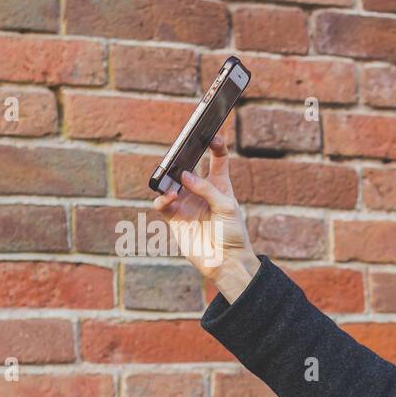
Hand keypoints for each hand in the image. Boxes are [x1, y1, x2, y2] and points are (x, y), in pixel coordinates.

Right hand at [151, 134, 258, 301]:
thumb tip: (184, 175)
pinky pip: (162, 203)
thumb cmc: (233, 234)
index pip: (218, 159)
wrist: (227, 262)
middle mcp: (201, 192)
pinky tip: (169, 197)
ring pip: (171, 183)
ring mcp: (186, 204)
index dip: (215, 145)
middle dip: (183, 157)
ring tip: (173, 175)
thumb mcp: (226, 208)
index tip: (212, 134)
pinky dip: (162, 198)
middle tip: (180, 148)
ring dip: (169, 177)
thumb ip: (206, 189)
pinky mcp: (175, 218)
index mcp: (220, 186)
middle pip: (188, 167)